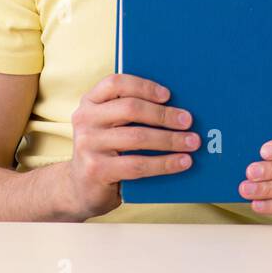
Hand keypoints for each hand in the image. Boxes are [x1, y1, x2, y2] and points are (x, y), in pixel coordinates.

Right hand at [67, 73, 198, 218]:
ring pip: (138, 137)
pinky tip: (182, 162)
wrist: (80, 189)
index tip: (168, 94)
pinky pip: (138, 165)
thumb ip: (130, 113)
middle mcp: (85, 119)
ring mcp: (88, 145)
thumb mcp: (110, 126)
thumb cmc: (106, 151)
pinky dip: (165, 163)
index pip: (116, 83)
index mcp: (90, 102)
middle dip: (164, 114)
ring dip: (170, 139)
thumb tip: (177, 107)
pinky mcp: (96, 170)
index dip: (144, 86)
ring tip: (192, 142)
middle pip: (130, 108)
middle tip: (188, 120)